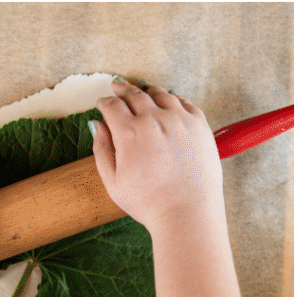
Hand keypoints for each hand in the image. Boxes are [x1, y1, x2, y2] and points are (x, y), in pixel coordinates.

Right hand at [91, 78, 223, 232]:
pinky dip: (171, 98)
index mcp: (130, 133)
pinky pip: (183, 102)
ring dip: (147, 90)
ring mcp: (179, 119)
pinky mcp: (198, 124)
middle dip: (123, 89)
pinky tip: (167, 100)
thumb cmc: (148, 201)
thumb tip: (97, 126)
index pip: (113, 107)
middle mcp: (155, 119)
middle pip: (135, 94)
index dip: (105, 103)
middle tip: (117, 85)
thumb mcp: (113, 181)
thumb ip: (102, 150)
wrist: (186, 210)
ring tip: (142, 89)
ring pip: (161, 94)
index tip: (102, 103)